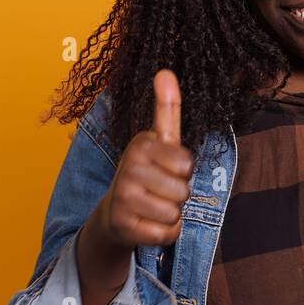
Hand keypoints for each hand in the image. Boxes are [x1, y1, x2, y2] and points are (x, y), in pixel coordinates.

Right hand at [95, 69, 193, 248]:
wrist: (115, 212)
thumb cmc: (146, 173)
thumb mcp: (158, 140)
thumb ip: (167, 108)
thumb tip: (165, 71)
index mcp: (140, 144)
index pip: (187, 163)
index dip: (183, 171)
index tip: (165, 168)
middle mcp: (127, 167)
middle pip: (183, 191)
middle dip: (177, 195)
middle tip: (158, 190)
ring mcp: (122, 197)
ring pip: (175, 213)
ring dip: (170, 214)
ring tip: (152, 205)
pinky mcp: (122, 225)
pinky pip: (166, 233)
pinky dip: (164, 233)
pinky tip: (148, 223)